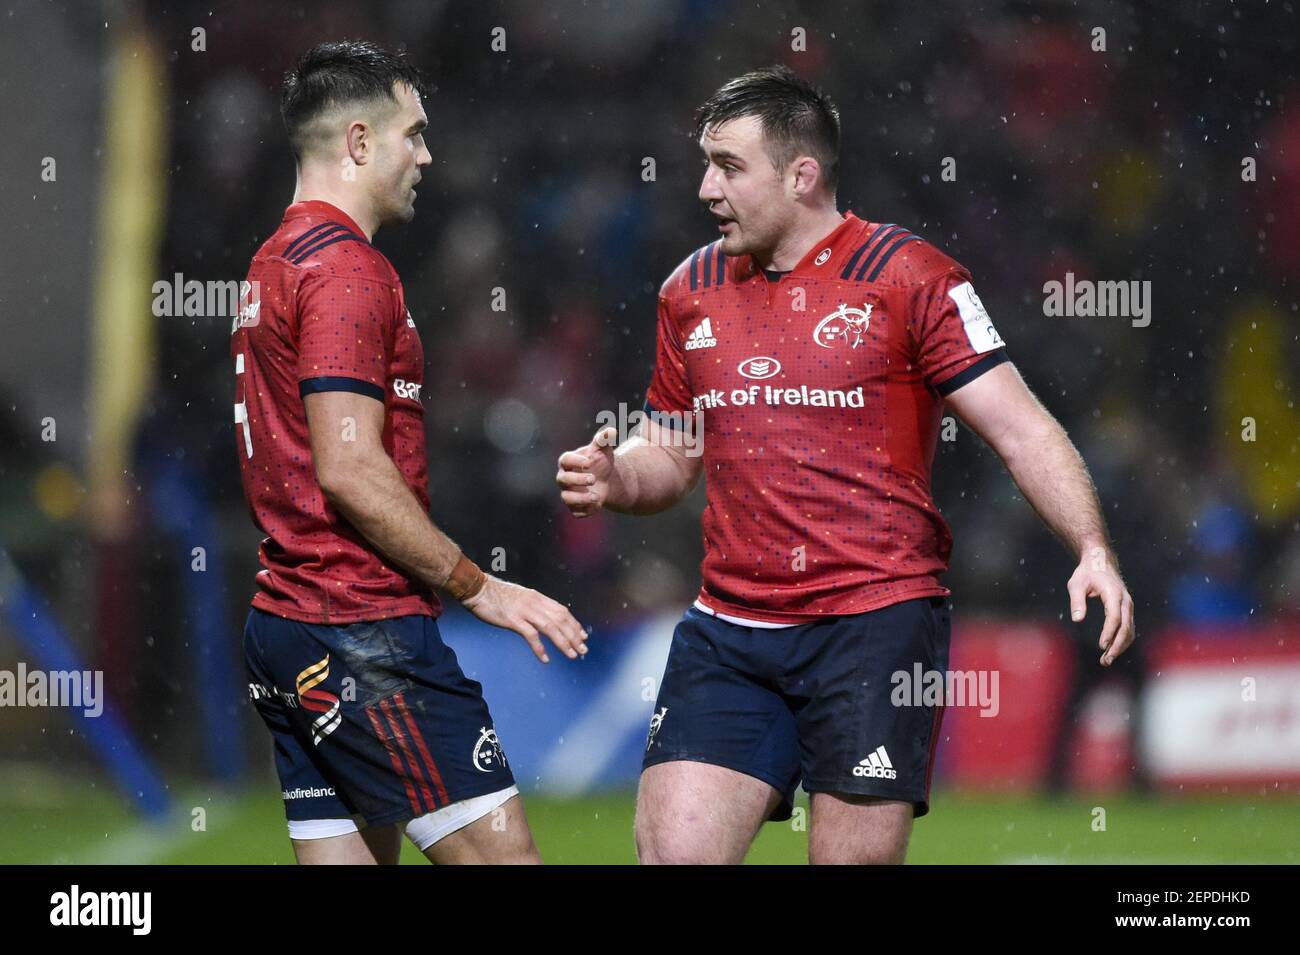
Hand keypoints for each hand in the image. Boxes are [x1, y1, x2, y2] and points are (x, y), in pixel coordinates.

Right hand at [461, 575, 587, 663]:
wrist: (477, 589)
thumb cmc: (495, 595)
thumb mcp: (520, 597)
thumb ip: (532, 606)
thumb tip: (543, 618)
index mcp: (537, 597)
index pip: (562, 611)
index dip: (574, 624)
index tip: (583, 636)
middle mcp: (535, 603)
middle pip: (560, 620)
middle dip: (574, 636)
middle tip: (583, 650)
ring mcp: (524, 611)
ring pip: (551, 628)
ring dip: (563, 643)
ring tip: (572, 655)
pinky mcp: (513, 620)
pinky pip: (531, 635)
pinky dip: (540, 648)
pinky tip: (545, 659)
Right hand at [555, 426, 621, 516]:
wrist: (605, 479)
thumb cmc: (600, 461)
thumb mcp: (603, 449)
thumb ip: (604, 439)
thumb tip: (611, 431)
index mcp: (568, 461)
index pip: (566, 460)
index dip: (576, 461)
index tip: (589, 462)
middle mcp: (564, 478)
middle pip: (564, 480)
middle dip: (577, 480)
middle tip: (594, 479)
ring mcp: (568, 493)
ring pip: (567, 498)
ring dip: (580, 499)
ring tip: (596, 496)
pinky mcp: (575, 507)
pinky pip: (576, 511)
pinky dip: (586, 510)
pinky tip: (597, 505)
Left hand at [1067, 545, 1134, 666]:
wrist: (1100, 562)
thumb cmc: (1087, 573)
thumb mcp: (1076, 583)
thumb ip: (1077, 601)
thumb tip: (1077, 619)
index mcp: (1113, 594)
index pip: (1114, 617)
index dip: (1109, 632)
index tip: (1102, 646)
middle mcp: (1125, 601)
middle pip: (1126, 627)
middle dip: (1117, 645)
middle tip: (1105, 660)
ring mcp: (1128, 606)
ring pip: (1130, 630)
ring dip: (1120, 646)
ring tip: (1107, 660)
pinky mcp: (1127, 610)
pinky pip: (1128, 628)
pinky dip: (1122, 641)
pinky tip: (1111, 650)